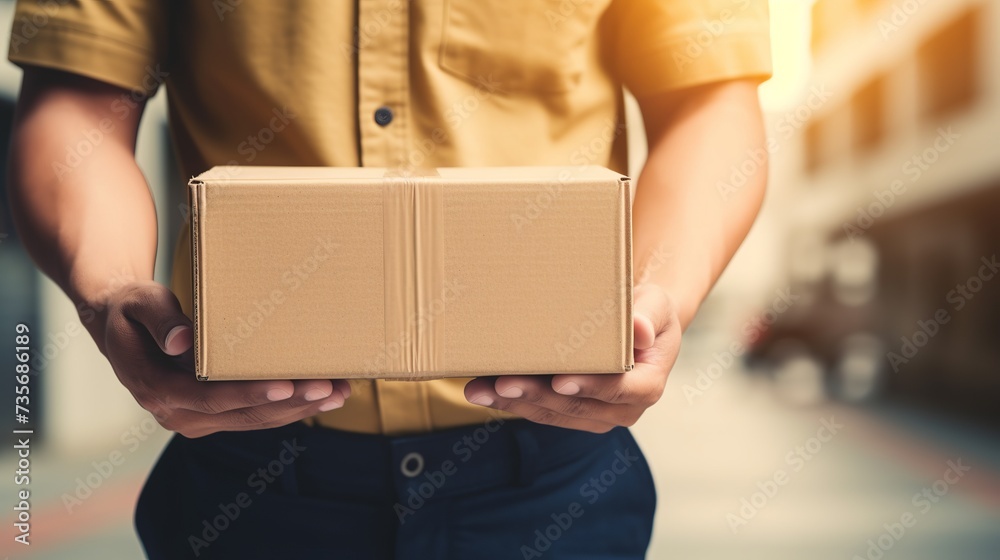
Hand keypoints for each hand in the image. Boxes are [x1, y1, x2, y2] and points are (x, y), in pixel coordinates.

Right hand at [97, 281, 349, 437]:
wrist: (121, 326)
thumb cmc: (132, 309)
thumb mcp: (138, 303)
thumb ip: (159, 320)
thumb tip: (181, 340)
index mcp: (157, 388)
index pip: (209, 397)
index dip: (249, 393)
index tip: (286, 385)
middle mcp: (178, 413)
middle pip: (242, 413)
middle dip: (290, 402)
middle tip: (330, 387)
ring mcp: (198, 418)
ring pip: (256, 419)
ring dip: (300, 408)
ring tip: (339, 392)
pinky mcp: (214, 415)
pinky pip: (256, 415)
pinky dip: (291, 406)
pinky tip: (324, 396)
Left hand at [464, 284, 680, 432]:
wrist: (638, 327)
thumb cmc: (646, 311)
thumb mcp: (655, 305)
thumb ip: (648, 315)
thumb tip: (641, 329)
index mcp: (647, 385)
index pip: (619, 390)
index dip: (590, 386)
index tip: (559, 379)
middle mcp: (623, 409)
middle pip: (576, 406)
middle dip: (537, 395)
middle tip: (503, 383)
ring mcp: (596, 416)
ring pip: (552, 413)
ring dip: (514, 402)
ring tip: (480, 389)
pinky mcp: (572, 414)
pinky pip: (541, 411)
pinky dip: (512, 401)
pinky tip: (484, 389)